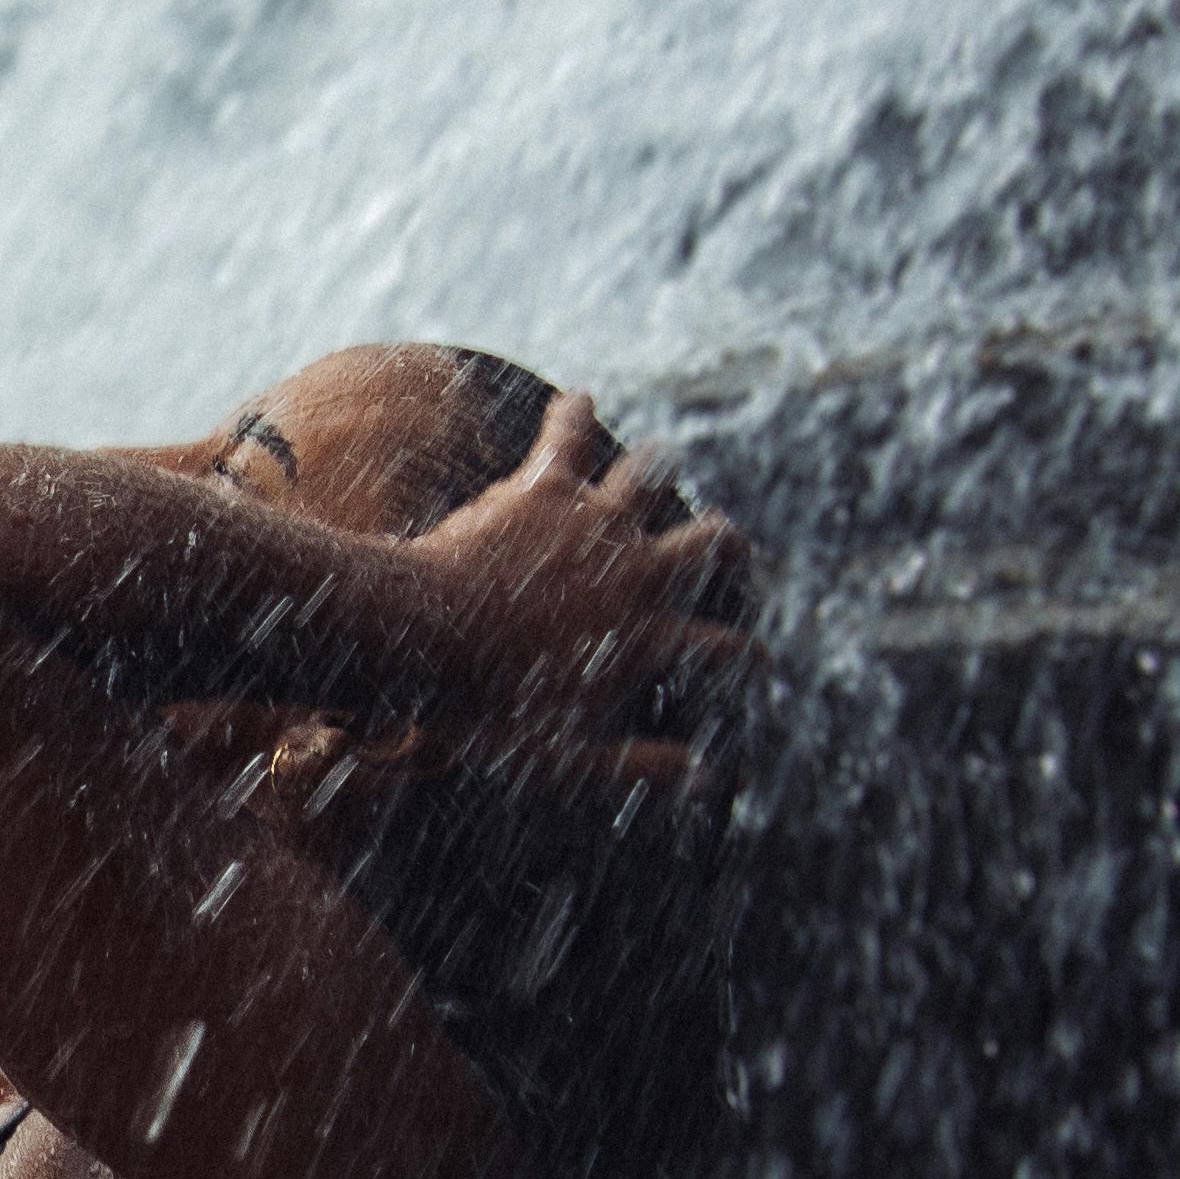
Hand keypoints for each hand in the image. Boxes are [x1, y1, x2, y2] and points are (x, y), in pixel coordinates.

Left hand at [407, 394, 753, 805]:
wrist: (423, 641)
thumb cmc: (487, 711)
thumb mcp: (565, 762)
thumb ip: (638, 767)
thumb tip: (705, 778)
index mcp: (646, 637)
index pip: (721, 648)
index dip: (745, 658)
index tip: (756, 661)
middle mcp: (635, 570)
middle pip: (710, 542)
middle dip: (726, 545)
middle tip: (727, 547)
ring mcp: (593, 522)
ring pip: (650, 475)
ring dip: (656, 470)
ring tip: (659, 464)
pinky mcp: (544, 487)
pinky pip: (568, 435)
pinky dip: (574, 415)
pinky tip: (577, 400)